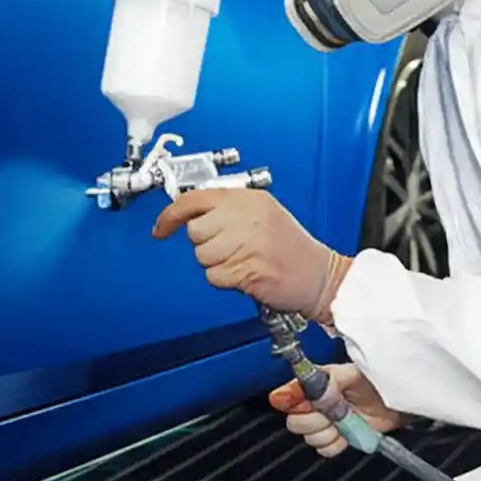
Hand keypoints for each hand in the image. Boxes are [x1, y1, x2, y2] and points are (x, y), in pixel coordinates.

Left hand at [151, 189, 352, 324]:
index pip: (195, 199)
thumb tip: (190, 213)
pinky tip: (245, 274)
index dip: (171, 215)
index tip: (161, 226)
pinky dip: (225, 280)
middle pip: (195, 231)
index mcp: (247, 199)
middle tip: (231, 247)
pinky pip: (214, 277)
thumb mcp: (263, 212)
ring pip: (202, 256)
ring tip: (242, 260)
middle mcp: (245, 217)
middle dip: (206, 244)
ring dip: (216, 264)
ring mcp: (246, 243)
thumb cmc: (291, 247)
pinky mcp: (246, 269)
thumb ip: (229, 208)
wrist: (319, 275)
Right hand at [269, 363, 411, 457]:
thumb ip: (326, 382)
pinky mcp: (335, 439)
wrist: (394, 402)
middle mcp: (313, 404)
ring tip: (345, 421)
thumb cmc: (373, 381)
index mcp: (311, 383)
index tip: (310, 404)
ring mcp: (323, 423)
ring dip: (328, 432)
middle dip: (315, 420)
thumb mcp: (349, 374)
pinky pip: (324, 449)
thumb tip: (304, 393)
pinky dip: (336, 444)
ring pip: (309, 437)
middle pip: (295, 422)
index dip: (295, 403)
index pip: (286, 396)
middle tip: (335, 411)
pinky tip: (346, 434)